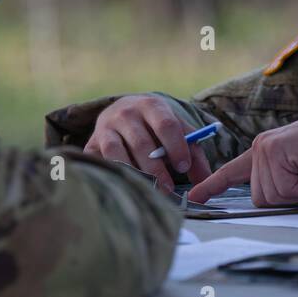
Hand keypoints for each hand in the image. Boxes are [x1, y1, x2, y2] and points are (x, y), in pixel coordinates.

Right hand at [86, 94, 211, 191]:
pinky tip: (124, 186)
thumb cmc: (156, 125)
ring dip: (133, 173)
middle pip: (142, 143)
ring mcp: (105, 128)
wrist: (123, 110)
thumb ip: (194, 152)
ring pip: (116, 153)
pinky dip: (109, 174)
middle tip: (168, 189)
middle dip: (156, 169)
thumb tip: (207, 182)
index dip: (176, 147)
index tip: (183, 167)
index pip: (166, 125)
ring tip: (148, 190)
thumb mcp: (178, 130)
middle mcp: (126, 113)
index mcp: (151, 106)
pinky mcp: (91, 143)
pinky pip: (98, 161)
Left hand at [187, 109, 297, 205]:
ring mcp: (265, 147)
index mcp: (268, 152)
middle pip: (260, 198)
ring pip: (271, 197)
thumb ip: (286, 187)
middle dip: (290, 197)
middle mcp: (261, 147)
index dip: (214, 185)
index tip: (195, 197)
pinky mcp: (273, 151)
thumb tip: (272, 202)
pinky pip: (283, 190)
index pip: (234, 171)